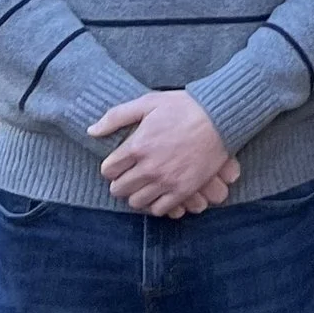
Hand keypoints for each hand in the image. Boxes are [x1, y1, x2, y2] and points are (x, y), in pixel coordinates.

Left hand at [91, 92, 233, 216]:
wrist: (221, 116)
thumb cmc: (184, 106)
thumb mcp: (148, 103)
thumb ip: (116, 117)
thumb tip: (91, 131)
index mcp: (137, 146)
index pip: (108, 170)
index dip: (112, 167)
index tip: (120, 163)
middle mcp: (148, 168)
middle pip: (119, 189)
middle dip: (121, 182)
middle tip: (131, 175)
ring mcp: (166, 181)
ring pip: (136, 202)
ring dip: (137, 195)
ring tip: (145, 185)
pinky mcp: (184, 190)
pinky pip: (160, 209)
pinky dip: (156, 204)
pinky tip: (160, 193)